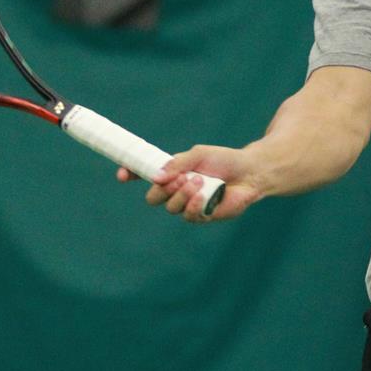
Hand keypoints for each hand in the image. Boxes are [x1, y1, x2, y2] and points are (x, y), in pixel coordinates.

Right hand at [115, 144, 264, 222]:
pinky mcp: (202, 216)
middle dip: (162, 189)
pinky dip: (193, 204)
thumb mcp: (198, 154)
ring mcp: (189, 205)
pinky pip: (188, 216)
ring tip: (199, 181)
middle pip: (153, 197)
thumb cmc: (224, 160)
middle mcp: (177, 190)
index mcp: (173, 173)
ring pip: (170, 207)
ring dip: (182, 194)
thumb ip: (177, 163)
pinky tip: (203, 194)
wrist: (249, 172)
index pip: (145, 176)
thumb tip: (156, 176)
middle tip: (180, 178)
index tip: (121, 174)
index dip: (130, 175)